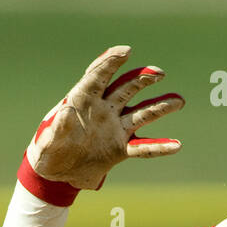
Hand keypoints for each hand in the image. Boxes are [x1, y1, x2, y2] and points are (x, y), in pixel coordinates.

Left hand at [22, 45, 184, 195]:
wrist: (54, 175)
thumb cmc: (48, 151)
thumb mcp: (48, 140)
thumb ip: (58, 126)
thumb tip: (66, 110)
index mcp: (83, 100)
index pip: (99, 75)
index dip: (111, 62)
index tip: (126, 51)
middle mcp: (103, 109)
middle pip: (126, 88)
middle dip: (142, 79)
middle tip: (158, 74)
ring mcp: (114, 128)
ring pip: (141, 113)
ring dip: (160, 106)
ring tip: (179, 101)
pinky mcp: (119, 149)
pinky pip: (142, 147)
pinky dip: (158, 146)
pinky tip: (176, 145)